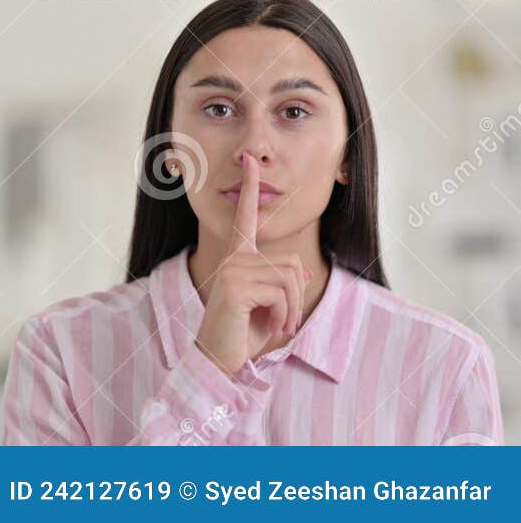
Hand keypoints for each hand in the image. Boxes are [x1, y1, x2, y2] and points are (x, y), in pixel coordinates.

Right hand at [194, 153, 310, 376]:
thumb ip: (283, 284)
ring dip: (292, 308)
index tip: (249, 162)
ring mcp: (232, 270)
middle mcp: (233, 259)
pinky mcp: (235, 286)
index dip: (249, 188)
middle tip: (284, 321)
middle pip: (289, 262)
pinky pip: (281, 292)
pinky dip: (284, 314)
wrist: (221, 360)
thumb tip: (300, 269)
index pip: (245, 218)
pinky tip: (270, 326)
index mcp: (238, 258)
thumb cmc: (244, 333)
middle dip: (297, 297)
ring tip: (277, 325)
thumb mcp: (272, 307)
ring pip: (289, 277)